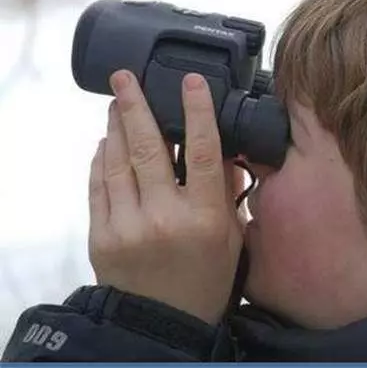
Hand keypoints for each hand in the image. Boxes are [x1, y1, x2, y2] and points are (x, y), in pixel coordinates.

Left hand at [88, 70, 244, 324]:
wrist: (163, 325)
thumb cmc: (205, 279)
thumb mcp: (231, 237)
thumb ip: (225, 192)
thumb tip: (221, 150)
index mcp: (204, 218)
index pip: (201, 152)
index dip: (198, 111)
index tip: (191, 81)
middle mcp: (164, 217)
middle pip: (149, 148)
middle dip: (134, 106)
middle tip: (124, 78)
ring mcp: (127, 226)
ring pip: (117, 162)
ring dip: (115, 127)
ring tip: (115, 103)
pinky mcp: (100, 236)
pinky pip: (97, 187)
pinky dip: (100, 160)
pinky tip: (105, 143)